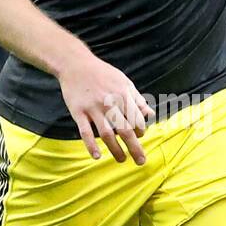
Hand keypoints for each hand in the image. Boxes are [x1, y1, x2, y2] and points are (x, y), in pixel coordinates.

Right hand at [57, 48, 155, 162]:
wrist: (75, 64)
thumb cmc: (103, 74)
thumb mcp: (124, 82)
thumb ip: (137, 99)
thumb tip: (149, 114)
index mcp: (123, 95)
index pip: (137, 119)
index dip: (141, 131)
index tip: (139, 136)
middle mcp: (109, 103)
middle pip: (125, 130)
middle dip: (135, 148)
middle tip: (141, 161)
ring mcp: (93, 108)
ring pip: (107, 134)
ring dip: (116, 150)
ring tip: (121, 160)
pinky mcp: (78, 112)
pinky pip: (85, 132)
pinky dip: (91, 146)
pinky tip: (96, 156)